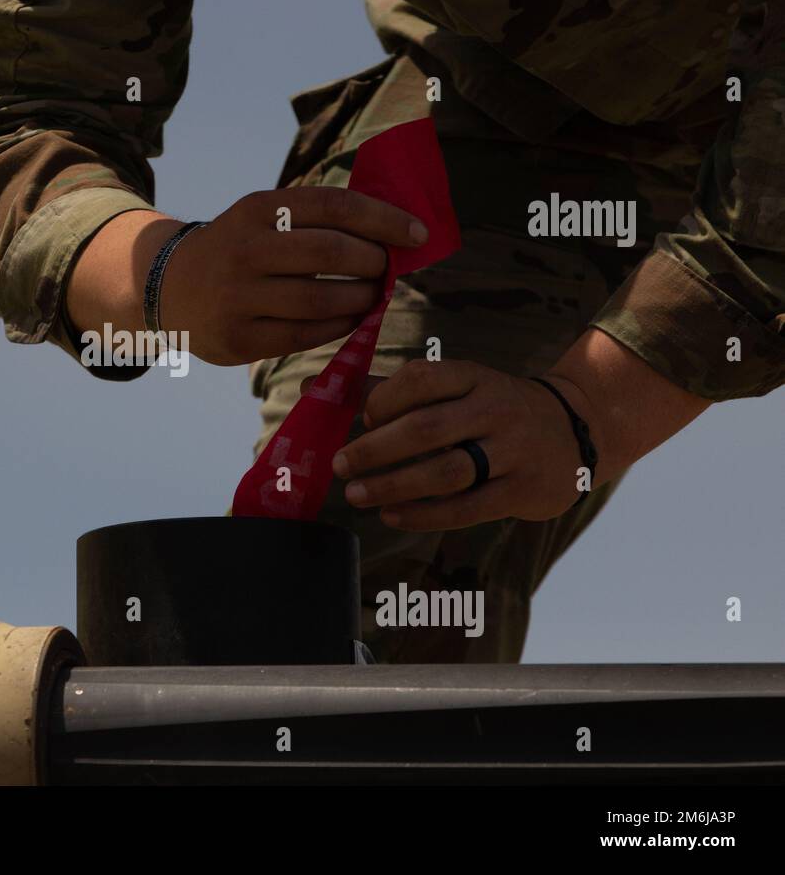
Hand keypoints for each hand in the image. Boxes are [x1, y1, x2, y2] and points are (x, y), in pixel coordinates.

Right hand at [160, 188, 427, 364]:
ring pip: (322, 301)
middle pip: (331, 253)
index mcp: (257, 209)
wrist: (168, 287)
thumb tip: (393, 231)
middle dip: (374, 263)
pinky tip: (349, 320)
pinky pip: (305, 336)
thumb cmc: (238, 248)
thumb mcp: (263, 217)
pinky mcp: (239, 338)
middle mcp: (245, 250)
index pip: (334, 205)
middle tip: (386, 269)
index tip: (418, 234)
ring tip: (371, 296)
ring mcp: (239, 297)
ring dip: (361, 300)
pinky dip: (339, 328)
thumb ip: (315, 220)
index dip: (384, 219)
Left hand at [329, 359, 586, 529]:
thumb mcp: (456, 387)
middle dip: (374, 450)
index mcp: (473, 376)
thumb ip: (389, 389)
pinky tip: (393, 515)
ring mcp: (513, 450)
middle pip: (425, 429)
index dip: (383, 400)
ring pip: (444, 472)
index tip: (362, 419)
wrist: (576, 431)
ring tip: (357, 494)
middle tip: (338, 465)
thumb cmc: (491, 409)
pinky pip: (466, 508)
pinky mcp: (522, 490)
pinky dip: (424, 514)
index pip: (421, 379)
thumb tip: (314, 386)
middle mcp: (495, 409)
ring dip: (393, 486)